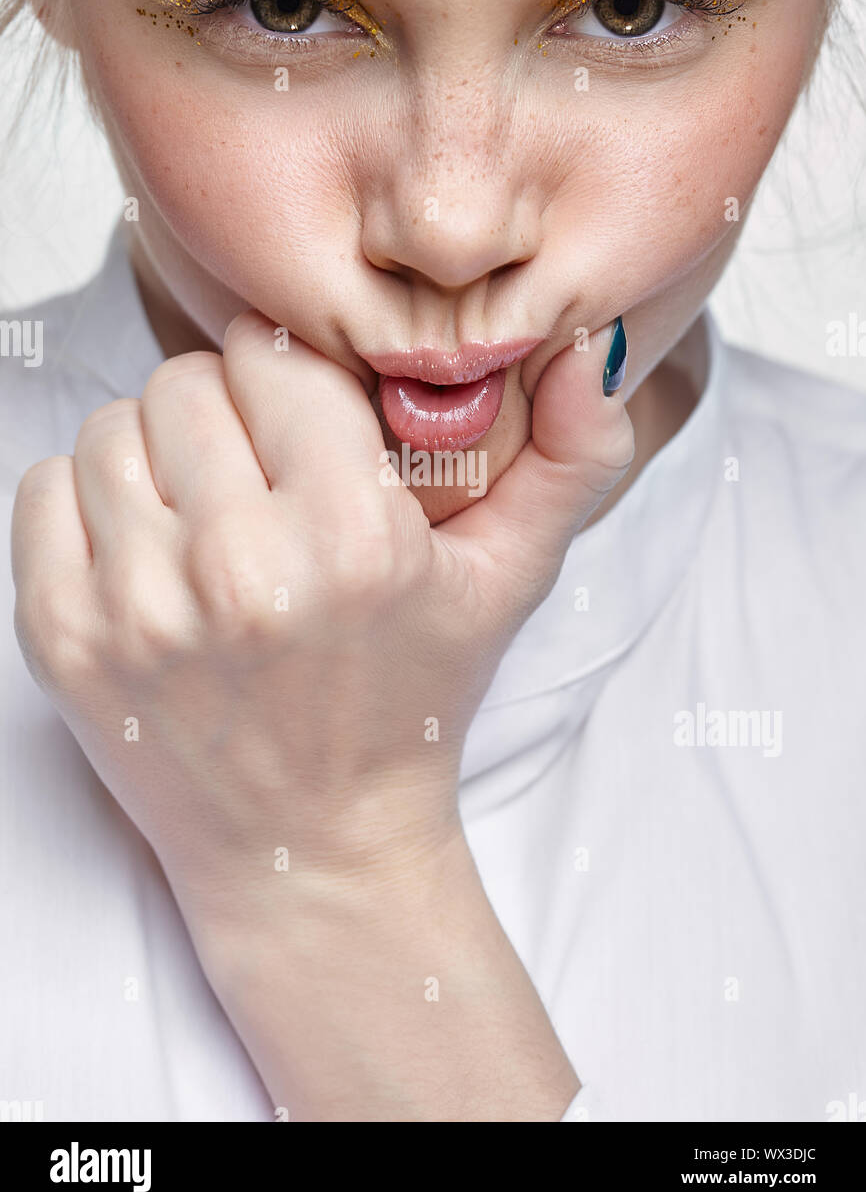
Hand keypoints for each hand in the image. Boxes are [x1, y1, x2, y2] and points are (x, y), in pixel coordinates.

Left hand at [11, 311, 631, 1118]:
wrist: (313, 846)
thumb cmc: (412, 704)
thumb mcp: (509, 583)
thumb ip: (573, 460)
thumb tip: (587, 345)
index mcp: (352, 538)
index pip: (275, 358)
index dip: (292, 381)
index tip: (303, 425)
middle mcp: (237, 569)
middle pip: (186, 384)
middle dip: (225, 413)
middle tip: (255, 471)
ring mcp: (136, 608)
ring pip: (111, 427)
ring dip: (157, 455)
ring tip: (203, 513)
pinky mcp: (63, 639)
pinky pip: (45, 490)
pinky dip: (89, 504)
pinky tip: (146, 551)